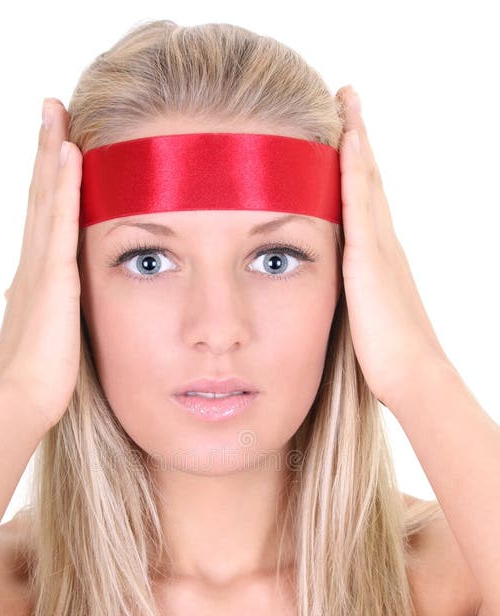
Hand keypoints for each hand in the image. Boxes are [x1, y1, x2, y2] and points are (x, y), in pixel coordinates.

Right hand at [0, 97, 82, 433]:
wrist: (22, 400)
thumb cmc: (38, 378)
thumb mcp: (47, 335)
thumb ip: (46, 310)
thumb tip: (26, 299)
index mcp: (37, 276)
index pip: (43, 215)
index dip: (47, 177)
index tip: (56, 142)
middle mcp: (34, 263)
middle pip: (39, 194)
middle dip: (46, 149)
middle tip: (50, 107)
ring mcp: (41, 267)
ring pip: (45, 197)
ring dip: (51, 151)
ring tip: (55, 110)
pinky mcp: (53, 278)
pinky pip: (59, 221)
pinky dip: (63, 185)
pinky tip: (70, 152)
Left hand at [336, 85, 448, 409]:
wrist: (413, 376)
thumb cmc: (390, 360)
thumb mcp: (366, 319)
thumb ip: (354, 298)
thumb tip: (341, 298)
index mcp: (379, 259)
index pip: (365, 203)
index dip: (356, 168)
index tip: (345, 136)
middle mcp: (383, 244)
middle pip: (369, 180)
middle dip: (358, 139)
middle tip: (347, 99)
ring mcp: (379, 248)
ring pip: (366, 181)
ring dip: (356, 138)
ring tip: (346, 99)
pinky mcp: (369, 259)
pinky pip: (360, 204)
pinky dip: (355, 170)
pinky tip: (348, 140)